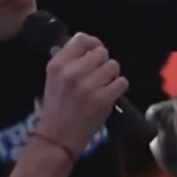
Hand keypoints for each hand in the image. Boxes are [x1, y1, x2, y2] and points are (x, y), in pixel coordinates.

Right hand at [35, 33, 128, 153]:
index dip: (93, 43)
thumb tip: (89, 45)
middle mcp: (72, 72)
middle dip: (103, 62)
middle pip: (101, 52)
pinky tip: (109, 94)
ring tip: (103, 85)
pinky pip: (122, 82)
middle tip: (98, 75)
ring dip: (111, 75)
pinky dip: (118, 87)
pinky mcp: (102, 99)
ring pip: (113, 65)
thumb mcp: (53, 78)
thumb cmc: (57, 107)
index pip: (81, 39)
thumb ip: (69, 60)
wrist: (58, 136)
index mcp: (57, 64)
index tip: (95, 51)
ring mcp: (88, 85)